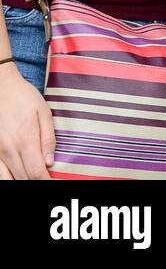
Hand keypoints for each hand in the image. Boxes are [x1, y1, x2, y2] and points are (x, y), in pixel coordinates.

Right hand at [0, 64, 54, 179]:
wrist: (1, 88)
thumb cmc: (25, 98)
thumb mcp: (44, 113)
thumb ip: (48, 139)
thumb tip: (50, 162)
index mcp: (25, 139)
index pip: (35, 172)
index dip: (46, 181)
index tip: (54, 182)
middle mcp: (9, 149)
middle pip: (23, 178)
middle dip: (37, 182)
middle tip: (48, 180)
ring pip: (9, 178)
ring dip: (22, 181)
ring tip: (35, 179)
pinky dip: (8, 178)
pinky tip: (18, 177)